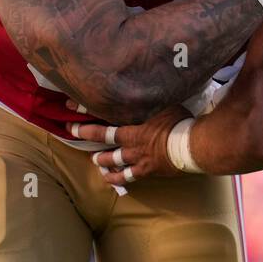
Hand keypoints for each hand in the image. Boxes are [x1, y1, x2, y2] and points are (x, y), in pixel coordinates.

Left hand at [70, 103, 190, 185]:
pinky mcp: (146, 170)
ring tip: (94, 160)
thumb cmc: (180, 122)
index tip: (70, 106)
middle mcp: (130, 141)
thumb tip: (146, 82)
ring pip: (112, 160)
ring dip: (101, 160)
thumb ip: (150, 97)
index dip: (85, 111)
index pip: (104, 114)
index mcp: (132, 124)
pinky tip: (110, 179)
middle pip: (102, 138)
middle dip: (85, 134)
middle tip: (72, 131)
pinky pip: (127, 176)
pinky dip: (117, 178)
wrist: (193, 146)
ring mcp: (136, 157)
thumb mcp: (164, 102)